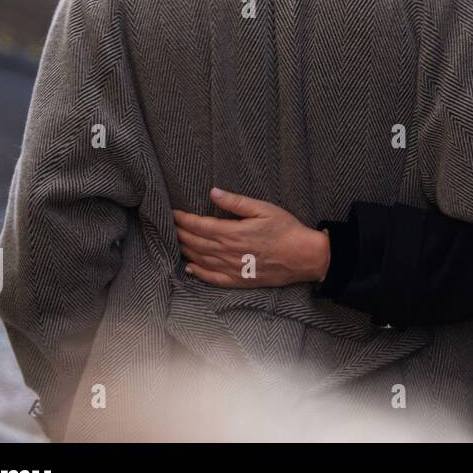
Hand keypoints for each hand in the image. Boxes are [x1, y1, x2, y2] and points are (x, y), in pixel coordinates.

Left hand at [173, 187, 331, 288]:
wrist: (304, 257)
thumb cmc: (286, 229)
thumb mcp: (264, 209)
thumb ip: (236, 202)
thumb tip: (213, 192)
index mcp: (232, 233)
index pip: (199, 226)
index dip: (183, 219)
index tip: (172, 213)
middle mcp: (228, 252)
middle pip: (195, 243)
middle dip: (180, 233)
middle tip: (168, 226)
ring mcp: (232, 268)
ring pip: (200, 259)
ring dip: (185, 250)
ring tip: (175, 242)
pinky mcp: (238, 280)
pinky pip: (212, 278)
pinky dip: (198, 273)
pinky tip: (189, 268)